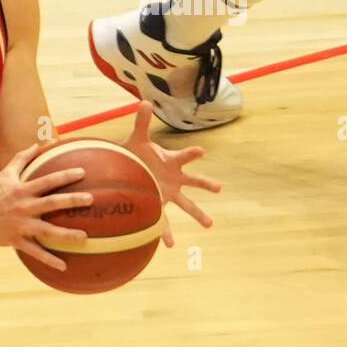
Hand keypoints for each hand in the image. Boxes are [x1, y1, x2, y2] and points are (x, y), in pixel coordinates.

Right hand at [0, 141, 93, 271]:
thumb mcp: (4, 174)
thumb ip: (21, 158)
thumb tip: (38, 144)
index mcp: (22, 190)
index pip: (47, 181)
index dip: (64, 176)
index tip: (82, 172)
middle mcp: (23, 207)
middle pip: (51, 203)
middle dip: (72, 201)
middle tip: (90, 199)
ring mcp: (20, 225)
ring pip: (47, 230)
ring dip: (66, 234)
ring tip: (84, 237)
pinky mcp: (16, 240)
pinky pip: (35, 251)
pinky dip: (49, 260)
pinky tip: (64, 266)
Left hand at [120, 102, 221, 245]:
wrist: (128, 169)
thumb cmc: (136, 154)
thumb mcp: (137, 140)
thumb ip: (140, 122)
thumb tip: (143, 101)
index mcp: (171, 162)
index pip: (185, 156)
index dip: (192, 153)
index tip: (201, 151)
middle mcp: (175, 178)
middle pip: (194, 182)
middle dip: (206, 184)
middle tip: (219, 187)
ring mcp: (170, 193)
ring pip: (187, 205)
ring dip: (198, 214)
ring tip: (210, 224)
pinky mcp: (160, 205)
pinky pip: (165, 221)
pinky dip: (166, 233)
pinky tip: (170, 245)